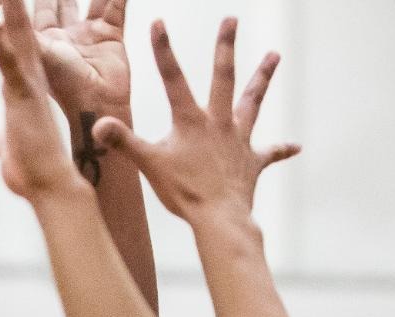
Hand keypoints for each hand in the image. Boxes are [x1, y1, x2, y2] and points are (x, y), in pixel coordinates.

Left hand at [0, 0, 86, 199]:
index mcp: (26, 89)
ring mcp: (29, 86)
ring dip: (12, 11)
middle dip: (17, 6)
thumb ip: (3, 139)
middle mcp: (32, 80)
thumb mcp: (11, 148)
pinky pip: (8, 66)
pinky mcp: (24, 97)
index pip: (17, 49)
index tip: (8, 1)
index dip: (13, 25)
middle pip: (23, 33)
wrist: (52, 187)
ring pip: (20, 39)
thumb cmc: (35, 172)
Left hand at [32, 0, 132, 117]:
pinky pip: (115, 7)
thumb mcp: (34, 54)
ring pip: (91, 2)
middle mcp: (66, 35)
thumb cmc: (63, 85)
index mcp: (45, 39)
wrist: (97, 103)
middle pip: (64, 2)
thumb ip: (14, 36)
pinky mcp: (111, 36)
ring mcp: (89, 35)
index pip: (40, 7)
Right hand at [92, 18, 298, 224]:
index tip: (159, 23)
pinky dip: (282, 149)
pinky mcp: (252, 162)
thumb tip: (98, 125)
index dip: (163, 50)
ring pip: (253, 103)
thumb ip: (123, 142)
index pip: (173, 79)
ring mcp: (238, 141)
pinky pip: (270, 153)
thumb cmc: (184, 192)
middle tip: (231, 20)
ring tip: (275, 55)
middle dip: (225, 47)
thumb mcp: (149, 165)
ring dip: (262, 78)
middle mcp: (219, 123)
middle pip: (224, 78)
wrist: (220, 218)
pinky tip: (297, 146)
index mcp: (192, 121)